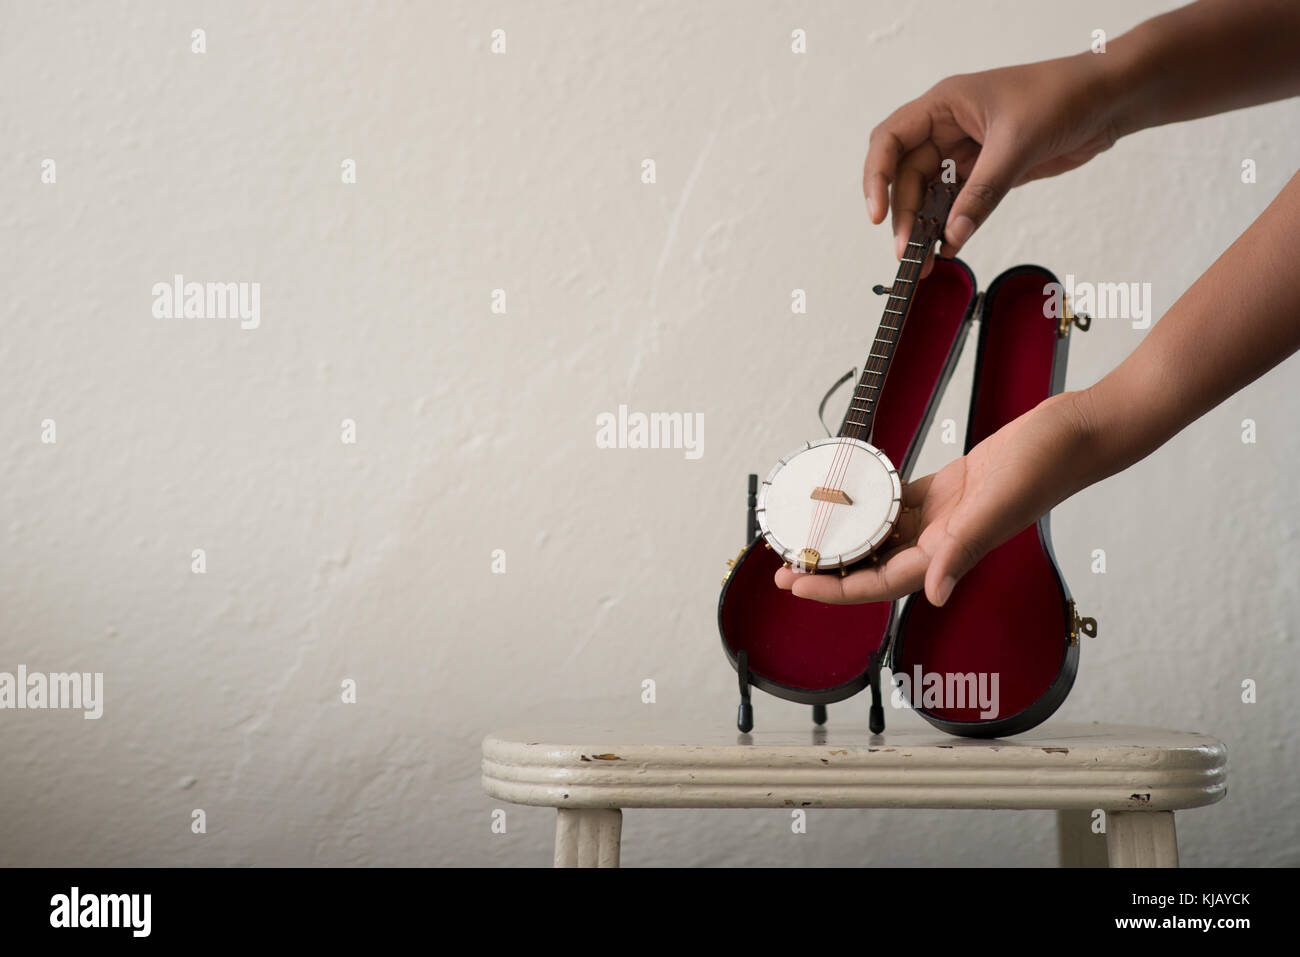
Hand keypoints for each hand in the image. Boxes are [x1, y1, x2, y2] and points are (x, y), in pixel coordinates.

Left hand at [774, 392, 1095, 605]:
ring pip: (882, 535)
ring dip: (846, 538)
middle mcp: (942, 540)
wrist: (1071, 434)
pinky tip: (849, 497)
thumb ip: (964, 551)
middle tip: (782, 565)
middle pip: (871, 565)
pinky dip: (873, 503)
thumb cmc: (1044, 469)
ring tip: (806, 534)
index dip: (834, 588)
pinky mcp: (947, 489)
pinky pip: (898, 502)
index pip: (878, 583)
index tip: (795, 584)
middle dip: (827, 569)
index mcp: (950, 552)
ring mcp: (944, 516)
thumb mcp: (996, 507)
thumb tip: (936, 596)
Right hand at [863, 55, 1121, 272]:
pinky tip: (949, 248)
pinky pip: (957, 204)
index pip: (890, 140)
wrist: (1110, 99)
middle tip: (909, 254)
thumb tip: (951, 235)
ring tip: (922, 262)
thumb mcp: (1018, 143)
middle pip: (907, 177)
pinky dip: (951, 227)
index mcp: (944, 105)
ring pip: (929, 195)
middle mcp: (947, 128)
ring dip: (924, 227)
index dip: (876, 178)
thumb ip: (983, 192)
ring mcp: (965, 152)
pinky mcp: (986, 173)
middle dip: (905, 216)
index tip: (877, 216)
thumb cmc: (1064, 96)